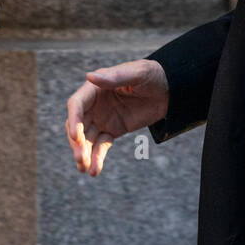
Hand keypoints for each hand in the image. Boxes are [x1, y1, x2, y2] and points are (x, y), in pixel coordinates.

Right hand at [65, 59, 169, 176]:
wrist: (171, 91)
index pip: (77, 104)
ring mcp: (102, 118)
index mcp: (95, 88)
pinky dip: (96, 158)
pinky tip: (94, 171)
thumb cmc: (153, 75)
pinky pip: (100, 146)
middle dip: (77, 142)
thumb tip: (89, 76)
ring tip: (84, 168)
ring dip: (83, 154)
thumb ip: (115, 77)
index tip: (76, 137)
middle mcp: (94, 104)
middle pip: (77, 125)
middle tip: (80, 158)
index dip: (73, 120)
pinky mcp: (112, 131)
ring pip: (86, 139)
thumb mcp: (137, 74)